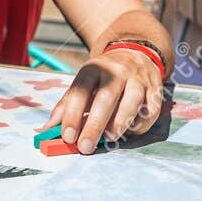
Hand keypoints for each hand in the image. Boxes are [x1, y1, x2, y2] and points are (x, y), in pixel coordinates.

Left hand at [42, 47, 163, 153]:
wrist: (134, 53)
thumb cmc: (103, 77)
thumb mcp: (83, 83)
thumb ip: (66, 106)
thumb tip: (46, 131)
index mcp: (94, 68)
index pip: (81, 90)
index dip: (73, 114)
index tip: (67, 136)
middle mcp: (117, 71)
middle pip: (106, 98)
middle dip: (94, 126)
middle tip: (85, 147)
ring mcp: (138, 79)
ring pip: (131, 101)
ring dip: (120, 123)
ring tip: (109, 138)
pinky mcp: (155, 88)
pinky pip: (150, 110)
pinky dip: (140, 125)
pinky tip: (129, 131)